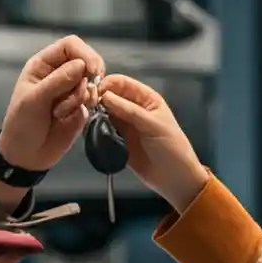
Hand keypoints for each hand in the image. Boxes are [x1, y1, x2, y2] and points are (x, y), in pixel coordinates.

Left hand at [0, 35, 104, 170]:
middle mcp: (61, 73)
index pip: (71, 45)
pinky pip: (93, 101)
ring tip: (60, 113)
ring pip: (91, 83)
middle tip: (86, 94)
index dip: (85, 53)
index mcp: (44, 64)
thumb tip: (82, 65)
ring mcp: (73, 90)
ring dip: (80, 97)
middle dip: (88, 77)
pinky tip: (66, 119)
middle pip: (87, 61)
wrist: (26, 156)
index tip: (93, 70)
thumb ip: (58, 81)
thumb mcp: (34, 100)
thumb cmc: (22, 124)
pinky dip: (83, 109)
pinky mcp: (81, 107)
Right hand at [97, 74, 210, 212]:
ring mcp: (124, 125)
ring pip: (103, 112)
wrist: (174, 179)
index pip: (122, 83)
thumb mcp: (153, 125)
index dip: (108, 84)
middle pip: (110, 96)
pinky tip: (91, 130)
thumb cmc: (172, 148)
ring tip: (89, 119)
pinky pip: (102, 130)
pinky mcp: (117, 140)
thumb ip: (129, 110)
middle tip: (88, 106)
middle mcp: (133, 109)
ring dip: (95, 114)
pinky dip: (95, 129)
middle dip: (98, 99)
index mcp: (146, 99)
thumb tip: (105, 96)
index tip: (96, 92)